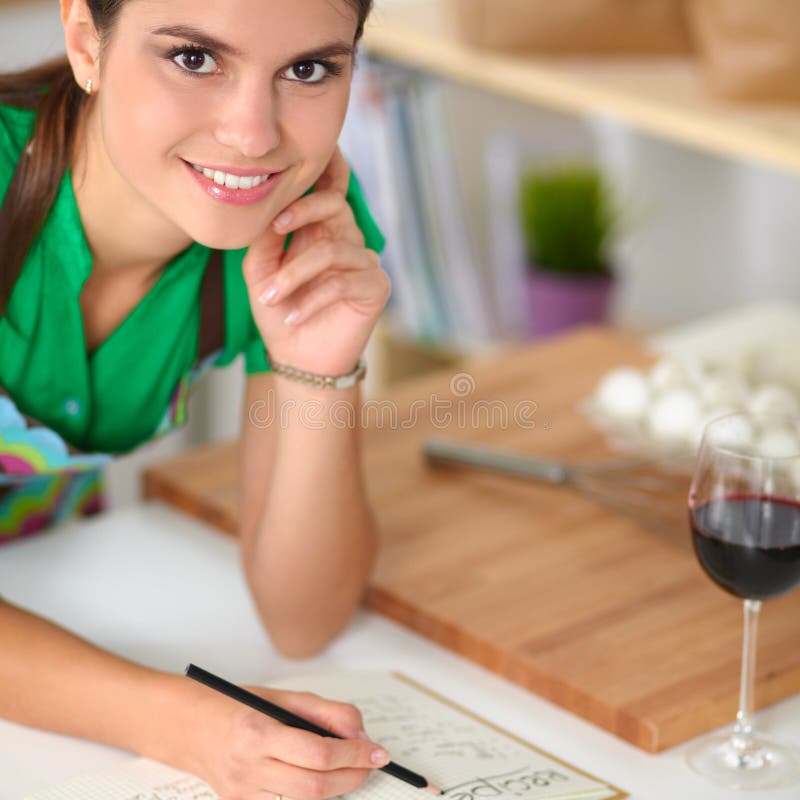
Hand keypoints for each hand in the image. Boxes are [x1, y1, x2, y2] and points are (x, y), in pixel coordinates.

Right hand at [156, 676, 388, 799]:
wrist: (189, 727)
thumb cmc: (239, 706)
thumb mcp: (283, 697)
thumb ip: (325, 713)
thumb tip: (360, 734)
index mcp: (260, 732)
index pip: (319, 754)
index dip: (355, 755)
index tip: (378, 751)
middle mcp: (249, 767)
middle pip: (315, 788)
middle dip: (353, 777)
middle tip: (371, 765)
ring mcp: (242, 794)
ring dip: (336, 789)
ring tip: (349, 771)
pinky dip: (310, 797)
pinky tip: (320, 782)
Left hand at [241, 147, 390, 375]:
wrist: (298, 359)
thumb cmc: (280, 313)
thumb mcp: (260, 272)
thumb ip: (264, 239)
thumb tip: (271, 211)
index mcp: (321, 229)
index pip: (330, 188)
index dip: (327, 165)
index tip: (300, 156)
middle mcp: (346, 240)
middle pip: (335, 203)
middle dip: (303, 210)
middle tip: (274, 227)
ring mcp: (364, 263)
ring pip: (330, 251)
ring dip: (293, 274)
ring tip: (271, 298)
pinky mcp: (375, 288)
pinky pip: (341, 282)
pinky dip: (311, 299)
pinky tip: (292, 316)